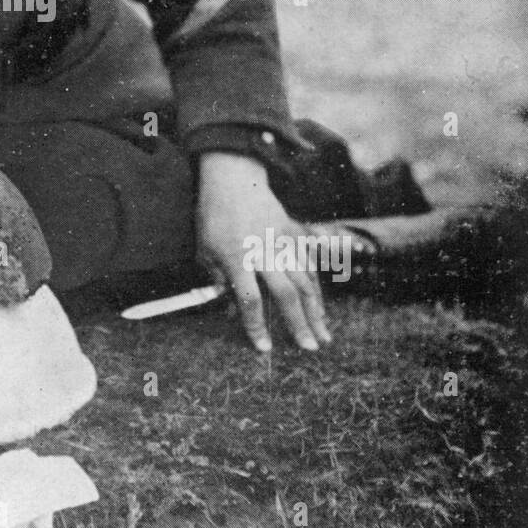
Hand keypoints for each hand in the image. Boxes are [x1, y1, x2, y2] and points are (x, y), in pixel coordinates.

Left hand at [195, 151, 332, 353]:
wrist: (234, 180)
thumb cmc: (213, 217)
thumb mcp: (204, 250)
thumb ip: (217, 281)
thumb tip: (230, 310)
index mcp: (237, 258)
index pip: (250, 300)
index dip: (257, 326)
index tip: (264, 348)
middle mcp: (264, 252)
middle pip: (286, 294)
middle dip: (299, 324)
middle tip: (309, 348)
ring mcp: (283, 241)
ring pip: (305, 280)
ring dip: (315, 310)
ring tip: (323, 335)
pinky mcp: (294, 232)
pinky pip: (309, 263)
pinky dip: (316, 287)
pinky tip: (320, 307)